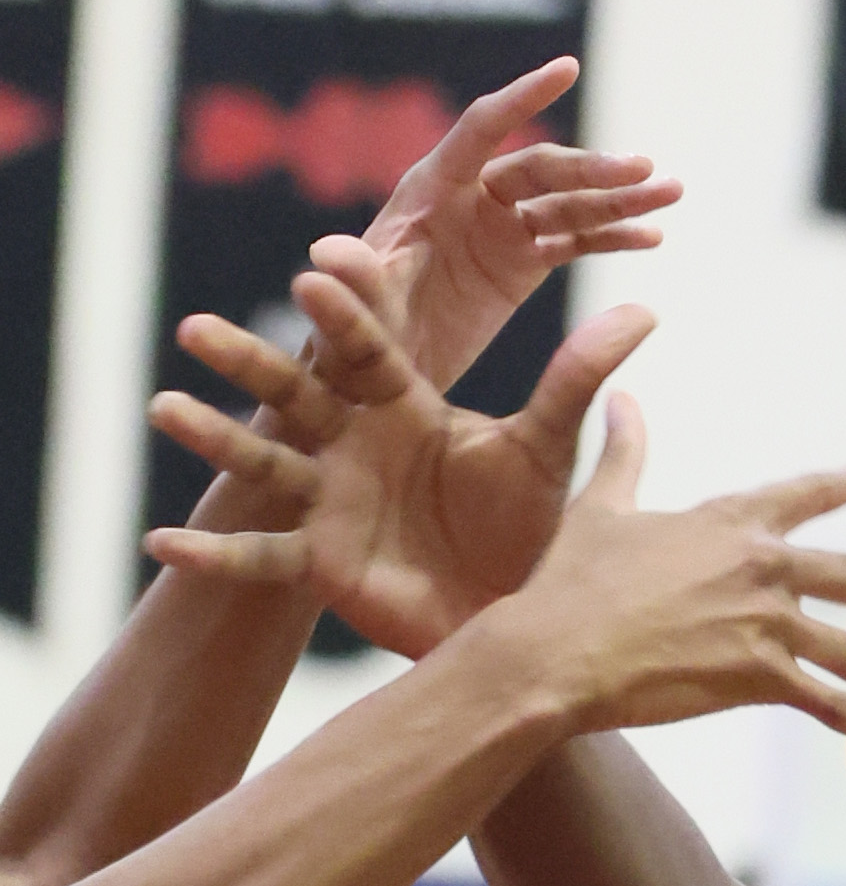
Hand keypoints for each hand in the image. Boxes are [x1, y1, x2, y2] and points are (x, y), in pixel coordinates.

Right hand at [146, 260, 652, 655]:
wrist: (521, 618)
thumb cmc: (531, 527)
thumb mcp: (549, 451)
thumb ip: (581, 381)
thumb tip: (644, 311)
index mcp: (405, 410)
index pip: (370, 352)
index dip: (348, 315)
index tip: (321, 267)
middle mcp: (354, 448)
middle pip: (298, 395)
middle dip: (252, 364)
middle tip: (199, 328)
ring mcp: (330, 504)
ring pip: (265, 464)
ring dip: (214, 438)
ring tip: (166, 407)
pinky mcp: (321, 563)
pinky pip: (260, 558)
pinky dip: (213, 554)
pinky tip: (161, 542)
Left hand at [357, 55, 681, 393]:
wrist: (376, 370)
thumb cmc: (354, 331)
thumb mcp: (359, 308)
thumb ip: (356, 281)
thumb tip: (328, 254)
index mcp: (431, 192)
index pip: (482, 131)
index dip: (523, 100)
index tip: (568, 69)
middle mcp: (470, 199)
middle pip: (542, 170)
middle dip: (595, 169)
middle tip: (646, 170)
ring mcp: (500, 229)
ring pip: (568, 202)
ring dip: (620, 198)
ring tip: (673, 192)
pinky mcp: (520, 263)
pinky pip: (574, 241)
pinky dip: (613, 237)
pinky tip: (652, 236)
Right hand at [454, 396, 845, 752]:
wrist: (553, 653)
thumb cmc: (568, 583)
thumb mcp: (601, 507)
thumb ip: (625, 453)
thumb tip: (622, 398)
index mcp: (730, 521)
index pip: (813, 492)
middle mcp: (762, 566)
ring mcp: (767, 622)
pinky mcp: (760, 677)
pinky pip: (832, 704)